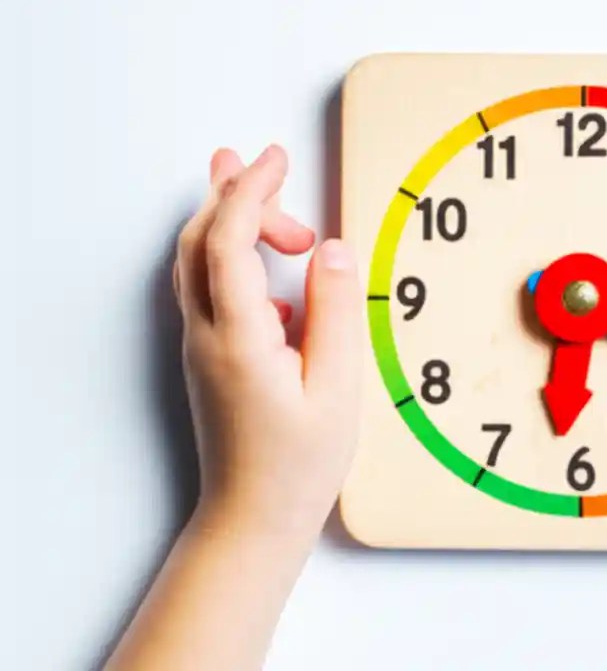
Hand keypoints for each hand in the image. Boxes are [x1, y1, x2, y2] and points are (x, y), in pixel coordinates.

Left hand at [174, 145, 361, 538]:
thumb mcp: (336, 387)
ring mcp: (203, 348)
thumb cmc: (297, 465)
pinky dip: (235, 264)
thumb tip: (333, 249)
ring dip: (226, 224)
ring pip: (197, 266)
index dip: (250, 192)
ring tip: (264, 201)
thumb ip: (336, 311)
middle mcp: (207, 335)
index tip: (275, 158)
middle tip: (272, 169)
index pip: (228, 241)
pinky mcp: (211, 361)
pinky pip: (211, 294)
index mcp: (238, 336)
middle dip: (234, 196)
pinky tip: (279, 287)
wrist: (252, 519)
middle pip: (199, 242)